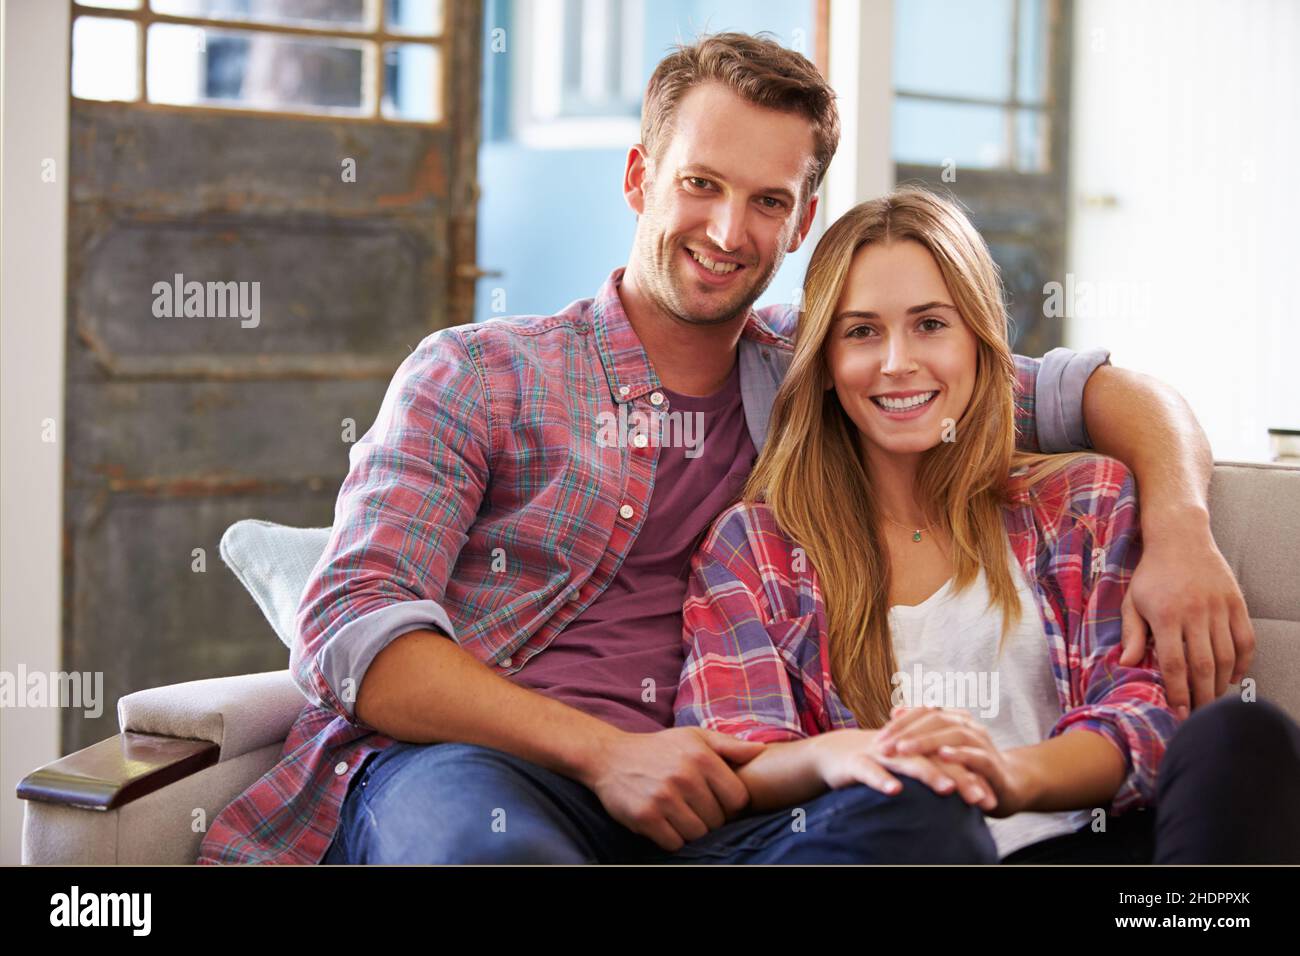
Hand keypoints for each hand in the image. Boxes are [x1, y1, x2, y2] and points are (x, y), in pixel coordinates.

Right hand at [579, 727, 764, 851]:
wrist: (610, 757)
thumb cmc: (659, 748)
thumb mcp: (694, 737)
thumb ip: (729, 746)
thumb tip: (762, 750)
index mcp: (701, 757)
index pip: (738, 798)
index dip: (730, 803)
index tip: (716, 798)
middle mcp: (684, 776)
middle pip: (718, 820)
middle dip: (709, 817)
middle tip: (693, 805)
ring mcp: (663, 798)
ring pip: (698, 833)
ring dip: (690, 829)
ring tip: (679, 813)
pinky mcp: (645, 817)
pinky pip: (674, 843)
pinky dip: (672, 837)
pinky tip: (664, 821)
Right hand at [811, 727, 996, 812]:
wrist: (835, 754)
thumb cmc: (878, 763)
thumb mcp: (909, 766)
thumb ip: (935, 772)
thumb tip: (969, 791)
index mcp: (918, 747)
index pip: (950, 760)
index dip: (971, 777)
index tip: (990, 798)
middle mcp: (903, 747)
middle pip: (937, 759)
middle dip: (961, 778)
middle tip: (981, 798)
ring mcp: (879, 753)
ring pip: (908, 762)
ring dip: (929, 774)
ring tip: (949, 789)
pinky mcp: (855, 762)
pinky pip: (869, 770)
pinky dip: (882, 779)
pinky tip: (895, 791)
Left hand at [876, 706, 1033, 816]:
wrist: (1008, 786)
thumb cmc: (966, 767)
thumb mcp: (941, 749)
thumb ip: (921, 731)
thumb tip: (895, 710)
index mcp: (955, 720)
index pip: (925, 712)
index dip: (901, 722)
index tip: (879, 738)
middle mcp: (969, 727)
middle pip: (936, 719)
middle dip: (907, 732)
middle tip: (884, 746)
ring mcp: (983, 744)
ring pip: (954, 734)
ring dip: (927, 741)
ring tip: (904, 749)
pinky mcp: (995, 765)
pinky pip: (978, 756)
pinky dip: (960, 754)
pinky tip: (942, 756)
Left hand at [1120, 522, 1254, 714]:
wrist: (1180, 539)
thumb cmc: (1151, 574)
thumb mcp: (1133, 601)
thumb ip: (1132, 634)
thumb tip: (1127, 664)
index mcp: (1166, 615)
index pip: (1175, 663)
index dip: (1178, 691)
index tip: (1179, 711)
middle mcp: (1195, 613)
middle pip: (1204, 665)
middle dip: (1202, 695)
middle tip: (1199, 715)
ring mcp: (1219, 608)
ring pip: (1227, 656)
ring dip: (1222, 683)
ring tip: (1213, 700)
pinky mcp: (1236, 603)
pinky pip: (1245, 640)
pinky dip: (1243, 662)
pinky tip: (1233, 677)